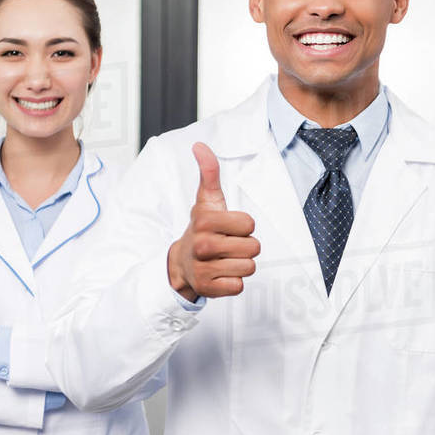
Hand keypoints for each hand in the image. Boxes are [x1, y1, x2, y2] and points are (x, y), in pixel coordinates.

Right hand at [166, 142, 259, 300]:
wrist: (181, 263)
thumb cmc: (202, 229)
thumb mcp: (206, 201)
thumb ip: (209, 173)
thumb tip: (200, 146)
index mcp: (205, 221)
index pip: (250, 225)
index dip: (244, 227)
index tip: (228, 228)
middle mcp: (202, 245)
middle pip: (253, 248)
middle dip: (245, 247)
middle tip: (227, 246)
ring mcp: (204, 268)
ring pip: (249, 267)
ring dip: (241, 264)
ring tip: (224, 259)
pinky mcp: (208, 289)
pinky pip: (239, 285)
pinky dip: (233, 281)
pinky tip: (220, 274)